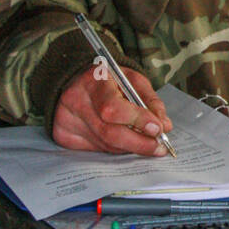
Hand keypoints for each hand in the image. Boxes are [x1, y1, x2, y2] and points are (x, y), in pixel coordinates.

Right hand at [52, 66, 172, 155]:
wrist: (74, 81)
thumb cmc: (107, 80)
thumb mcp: (132, 79)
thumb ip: (150, 101)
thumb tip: (164, 125)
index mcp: (92, 81)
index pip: (113, 108)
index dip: (137, 120)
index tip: (157, 128)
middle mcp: (75, 101)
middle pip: (109, 133)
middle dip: (139, 143)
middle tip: (159, 147)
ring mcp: (66, 120)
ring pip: (105, 145)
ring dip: (129, 147)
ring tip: (146, 144)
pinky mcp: (63, 135)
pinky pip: (96, 149)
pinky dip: (115, 148)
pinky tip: (123, 140)